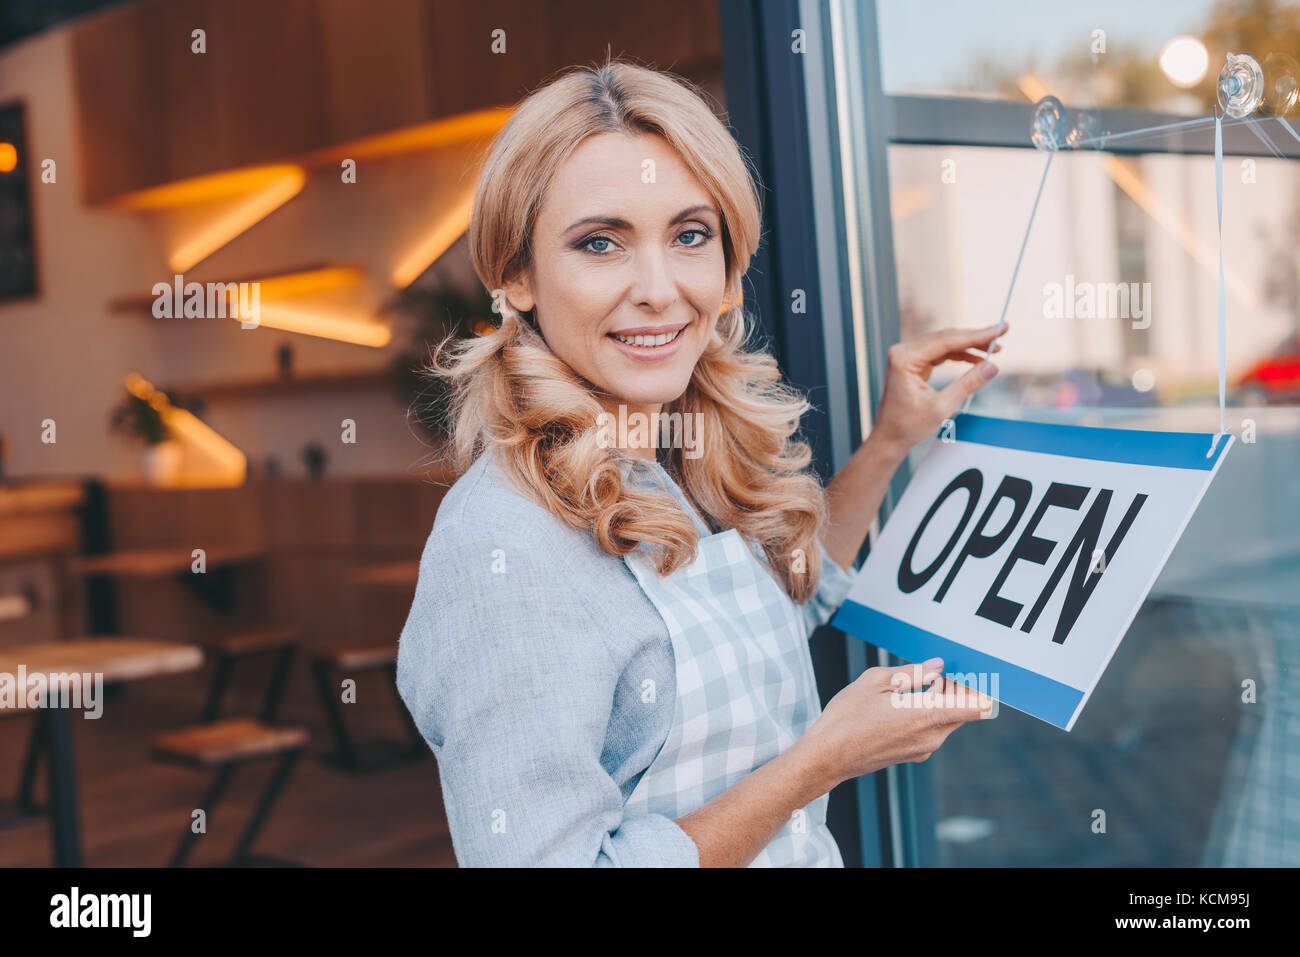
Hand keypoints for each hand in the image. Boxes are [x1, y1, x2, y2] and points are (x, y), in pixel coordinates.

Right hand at [797, 658, 993, 789]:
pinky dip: (926, 713)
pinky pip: (932, 729)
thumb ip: (912, 672)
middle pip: (962, 709)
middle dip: (954, 688)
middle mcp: (932, 736)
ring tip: (913, 684)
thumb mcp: (876, 681)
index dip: (980, 687)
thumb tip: (937, 666)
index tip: (972, 672)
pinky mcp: (914, 754)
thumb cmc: (846, 718)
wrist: (828, 757)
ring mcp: (924, 748)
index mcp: (926, 715)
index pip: (977, 706)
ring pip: (946, 719)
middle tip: (933, 670)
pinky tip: (902, 702)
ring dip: (938, 700)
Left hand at [872, 322, 1007, 452]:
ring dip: (969, 345)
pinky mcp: (912, 362)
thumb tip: (992, 366)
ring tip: (994, 348)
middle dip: (975, 337)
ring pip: (944, 343)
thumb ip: (968, 384)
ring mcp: (906, 356)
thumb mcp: (942, 407)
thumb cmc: (908, 426)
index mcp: (904, 359)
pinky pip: (939, 352)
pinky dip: (958, 354)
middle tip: (1002, 332)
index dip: (975, 335)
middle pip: (945, 338)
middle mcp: (903, 352)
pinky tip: (977, 358)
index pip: (946, 341)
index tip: (999, 329)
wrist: (889, 438)